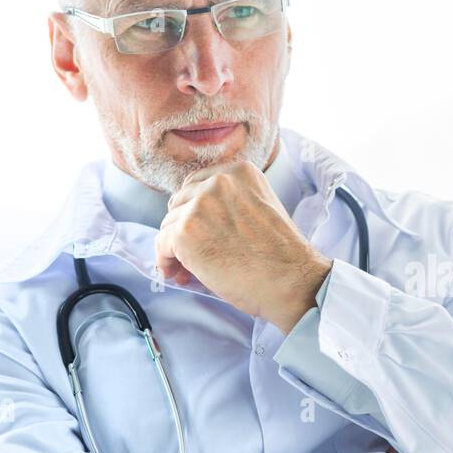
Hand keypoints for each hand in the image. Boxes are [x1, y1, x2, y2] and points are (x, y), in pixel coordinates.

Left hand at [155, 160, 332, 331]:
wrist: (291, 281)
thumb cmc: (282, 256)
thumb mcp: (262, 208)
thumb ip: (233, 203)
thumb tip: (199, 220)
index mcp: (240, 172)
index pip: (197, 185)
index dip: (194, 210)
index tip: (198, 231)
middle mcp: (218, 181)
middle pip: (180, 202)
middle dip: (182, 228)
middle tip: (191, 254)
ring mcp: (200, 205)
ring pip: (169, 225)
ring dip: (174, 248)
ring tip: (185, 269)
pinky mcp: (186, 232)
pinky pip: (161, 244)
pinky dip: (165, 261)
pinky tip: (175, 274)